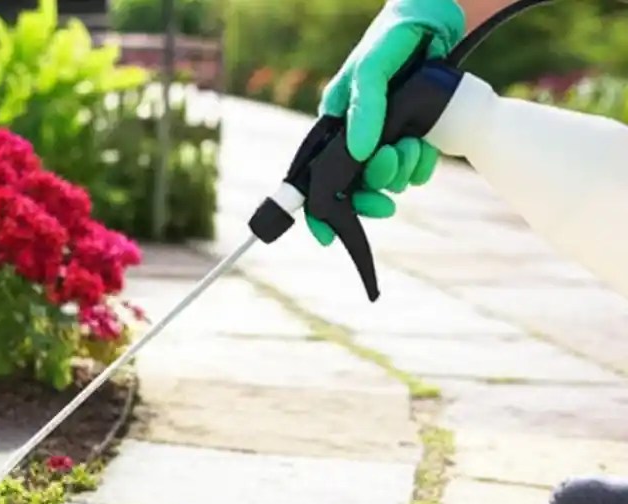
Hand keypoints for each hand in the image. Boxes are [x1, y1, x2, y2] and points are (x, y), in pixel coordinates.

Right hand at [307, 0, 465, 245]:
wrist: (433, 22)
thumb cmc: (391, 41)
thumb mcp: (371, 72)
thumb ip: (365, 111)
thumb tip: (359, 154)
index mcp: (334, 124)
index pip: (316, 175)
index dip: (318, 208)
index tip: (326, 236)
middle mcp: (355, 136)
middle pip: (355, 186)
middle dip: (375, 186)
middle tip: (392, 176)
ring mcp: (383, 139)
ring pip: (386, 180)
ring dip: (402, 173)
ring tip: (415, 148)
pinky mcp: (411, 138)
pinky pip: (412, 171)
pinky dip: (420, 168)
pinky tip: (426, 151)